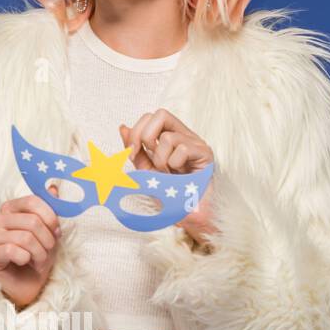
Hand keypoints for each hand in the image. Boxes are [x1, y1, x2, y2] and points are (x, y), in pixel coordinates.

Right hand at [0, 186, 60, 308]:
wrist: (29, 286)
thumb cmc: (37, 258)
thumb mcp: (49, 233)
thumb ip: (50, 210)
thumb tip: (54, 187)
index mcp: (10, 209)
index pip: (32, 201)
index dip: (50, 217)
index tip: (56, 232)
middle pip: (32, 221)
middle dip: (47, 241)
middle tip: (47, 252)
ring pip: (25, 238)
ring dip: (39, 253)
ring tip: (37, 260)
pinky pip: (12, 250)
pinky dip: (25, 259)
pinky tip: (23, 263)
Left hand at [120, 109, 216, 242]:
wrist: (187, 215)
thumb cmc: (169, 193)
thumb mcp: (145, 170)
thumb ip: (135, 150)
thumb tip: (123, 127)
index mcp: (169, 136)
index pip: (150, 117)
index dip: (136, 131)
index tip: (130, 153)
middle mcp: (184, 135)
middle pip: (160, 114)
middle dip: (145, 137)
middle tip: (148, 159)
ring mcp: (196, 143)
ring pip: (169, 137)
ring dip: (161, 160)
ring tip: (169, 174)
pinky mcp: (206, 154)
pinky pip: (182, 149)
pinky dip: (174, 165)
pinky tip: (181, 176)